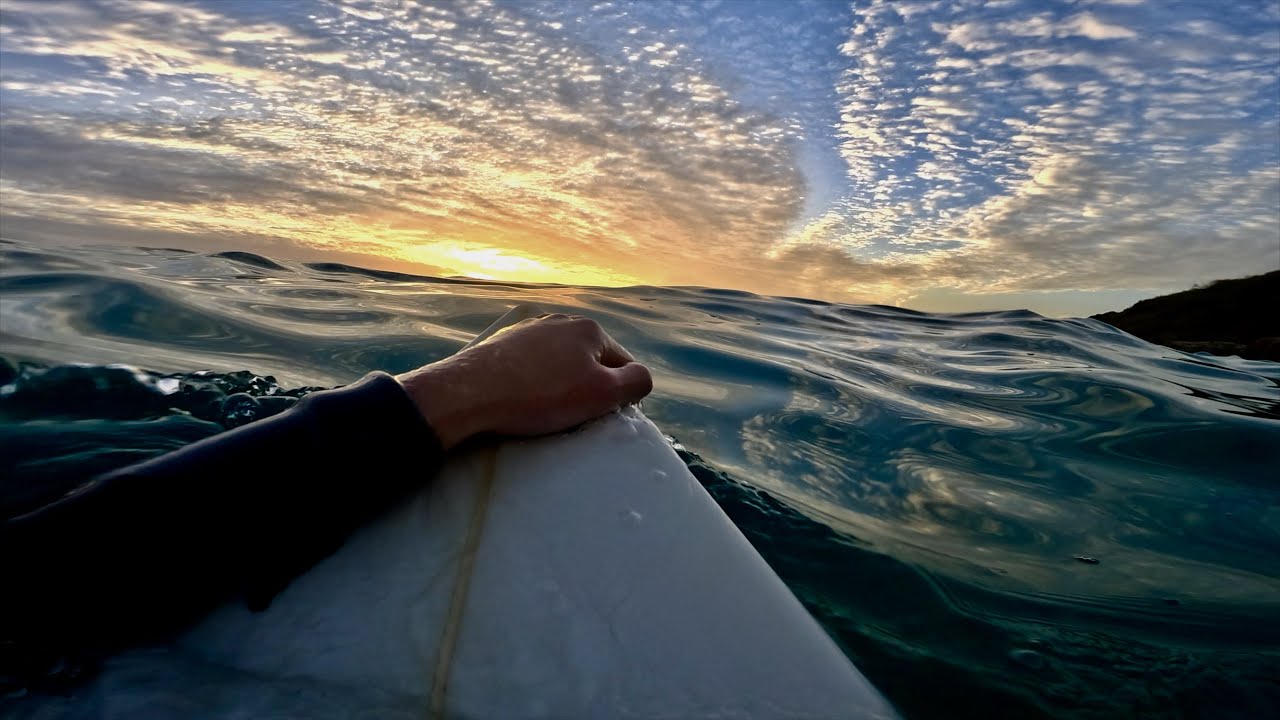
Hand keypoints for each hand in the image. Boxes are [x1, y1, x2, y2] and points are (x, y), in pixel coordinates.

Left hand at [396, 314, 653, 448]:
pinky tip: (521, 400)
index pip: (624, 364)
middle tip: (570, 415)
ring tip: (542, 410)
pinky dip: (533, 384)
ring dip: (560, 386)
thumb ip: (636, 382)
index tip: (596, 414)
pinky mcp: (504, 344)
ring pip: (561, 364)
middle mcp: (561, 321)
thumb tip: (641, 377)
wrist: (471, 393)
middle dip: (586, 388)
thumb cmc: (541, 395)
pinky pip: (533, 367)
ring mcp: (530, 330)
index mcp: (589, 329)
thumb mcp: (603, 393)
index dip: (617, 394)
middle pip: (591, 362)